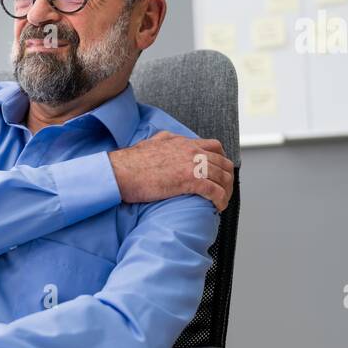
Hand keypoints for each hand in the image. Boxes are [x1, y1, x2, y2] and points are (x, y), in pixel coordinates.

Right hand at [108, 131, 233, 210]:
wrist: (120, 172)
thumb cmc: (130, 162)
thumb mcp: (151, 142)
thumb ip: (164, 140)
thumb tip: (166, 139)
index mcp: (183, 143)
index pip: (214, 146)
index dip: (222, 160)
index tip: (220, 171)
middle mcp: (192, 151)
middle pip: (224, 163)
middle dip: (227, 178)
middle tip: (224, 190)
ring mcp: (192, 165)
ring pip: (223, 177)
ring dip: (226, 191)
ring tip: (222, 202)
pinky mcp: (190, 180)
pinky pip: (215, 191)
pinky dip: (220, 200)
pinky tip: (216, 207)